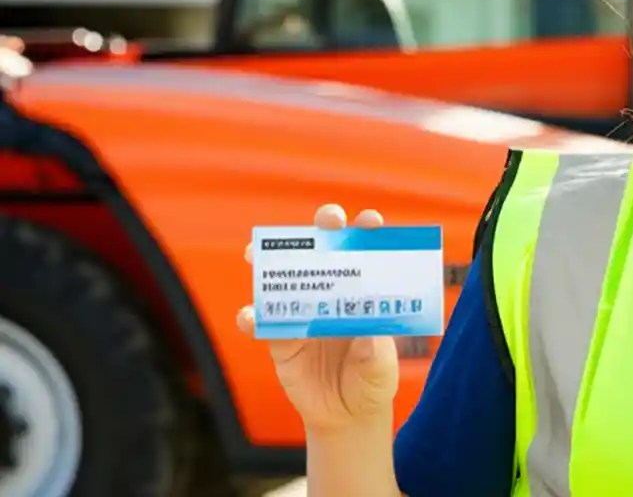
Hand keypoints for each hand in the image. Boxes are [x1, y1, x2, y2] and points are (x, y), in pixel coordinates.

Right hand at [237, 204, 399, 433]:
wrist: (346, 417)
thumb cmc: (372, 382)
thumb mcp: (381, 371)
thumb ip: (375, 355)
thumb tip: (367, 337)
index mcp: (363, 294)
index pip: (367, 254)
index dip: (367, 234)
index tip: (370, 222)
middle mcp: (332, 295)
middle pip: (326, 252)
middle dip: (324, 229)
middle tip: (328, 219)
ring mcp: (303, 313)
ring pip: (285, 278)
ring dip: (270, 261)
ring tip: (258, 253)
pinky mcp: (280, 338)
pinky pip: (262, 323)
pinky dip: (252, 317)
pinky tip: (249, 316)